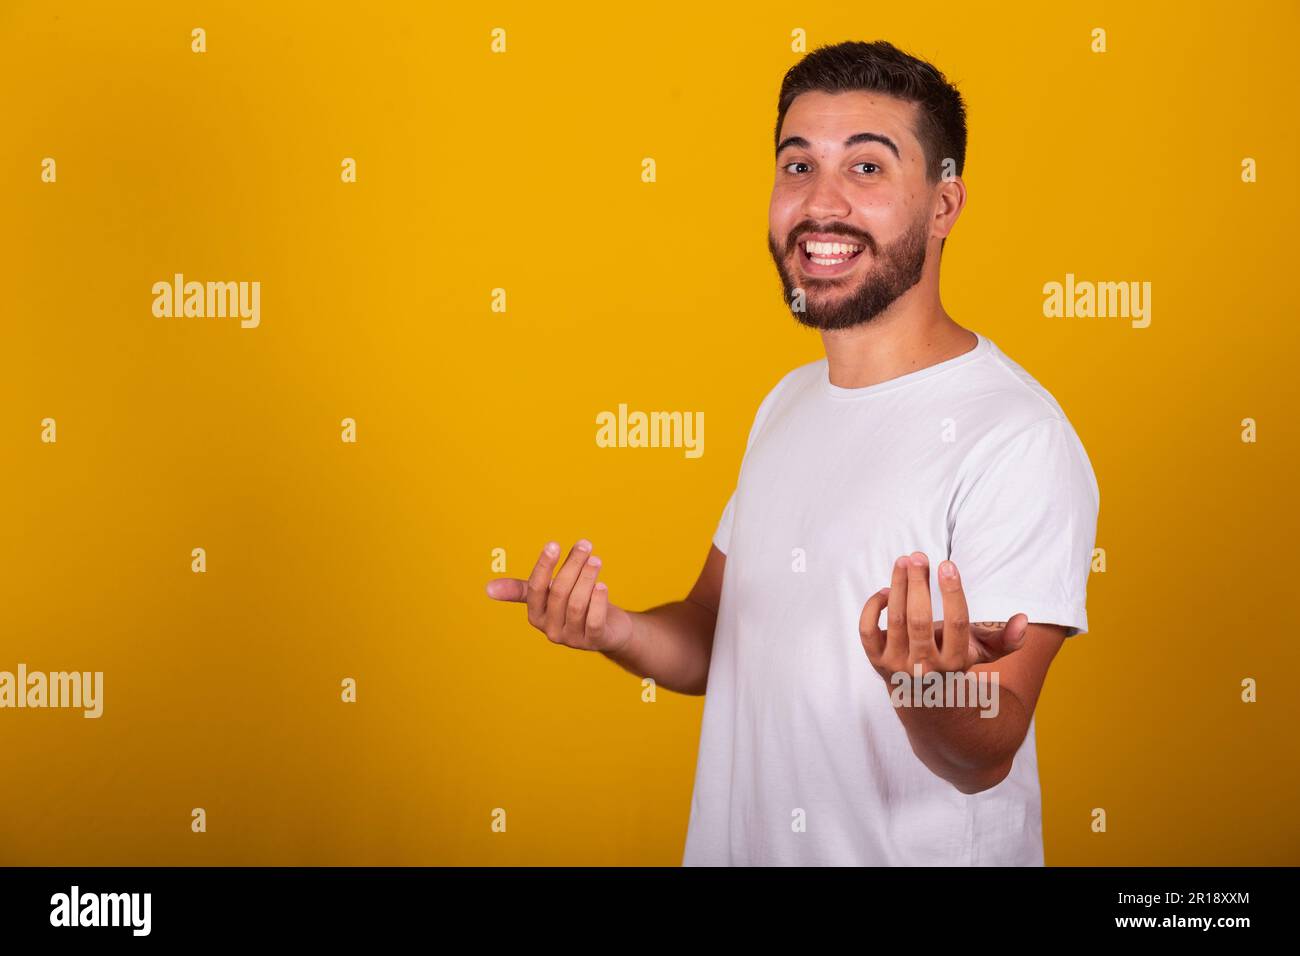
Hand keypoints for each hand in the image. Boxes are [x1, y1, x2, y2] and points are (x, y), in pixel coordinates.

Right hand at [485, 539, 635, 653]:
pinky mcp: (593, 641)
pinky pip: (594, 620)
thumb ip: (525, 587)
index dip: (543, 566)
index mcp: (536, 615)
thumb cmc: (574, 604)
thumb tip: (488, 588)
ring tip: (596, 560)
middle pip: (559, 593)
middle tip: (584, 545)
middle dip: (572, 566)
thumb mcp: (549, 594)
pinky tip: (602, 586)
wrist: (608, 629)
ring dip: (587, 578)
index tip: (553, 544)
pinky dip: (598, 601)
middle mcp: (550, 629)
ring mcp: (572, 638)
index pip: (535, 589)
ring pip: (577, 604)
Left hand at [858, 551, 1028, 679]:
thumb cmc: (955, 662)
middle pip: (918, 621)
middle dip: (917, 584)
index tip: (947, 564)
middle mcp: (924, 667)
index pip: (956, 624)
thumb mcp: (982, 654)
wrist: (922, 697)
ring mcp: (897, 665)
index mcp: (955, 662)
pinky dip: (873, 606)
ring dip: (898, 585)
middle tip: (918, 555)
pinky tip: (887, 590)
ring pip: (894, 620)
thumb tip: (1023, 619)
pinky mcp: (876, 660)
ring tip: (904, 561)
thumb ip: (1006, 639)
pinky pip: (867, 629)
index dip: (952, 592)